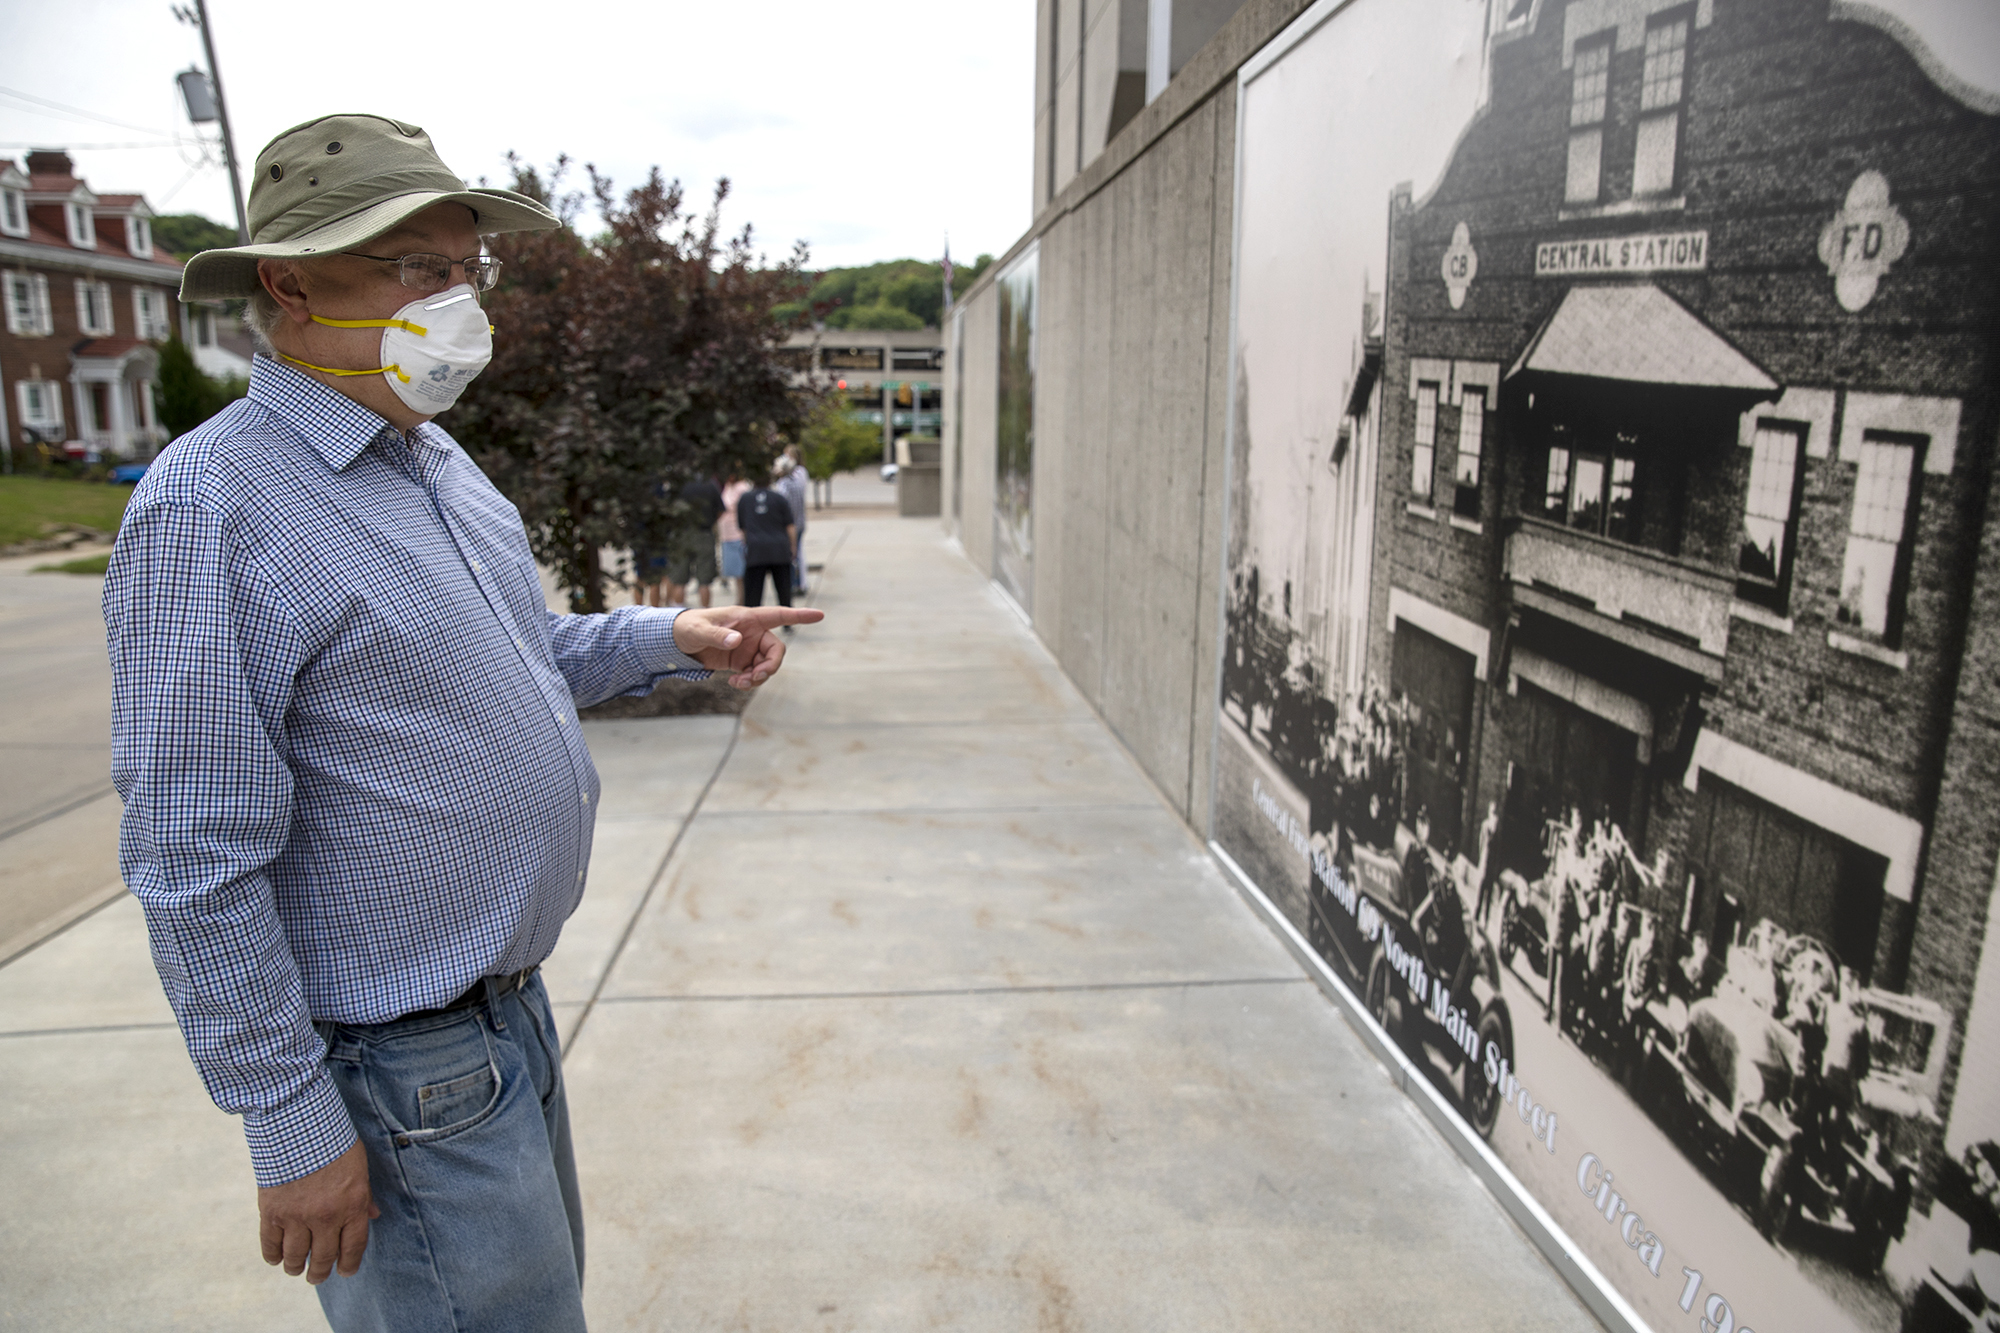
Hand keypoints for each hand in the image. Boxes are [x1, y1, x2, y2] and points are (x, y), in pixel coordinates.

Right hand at [258, 1139, 377, 1284]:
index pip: (353, 1247)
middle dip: (321, 1272)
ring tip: (296, 1269)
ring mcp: (297, 1216)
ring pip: (295, 1257)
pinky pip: (270, 1245)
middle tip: (317, 1277)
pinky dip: (272, 1256)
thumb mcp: (359, 1166)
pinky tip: (276, 1258)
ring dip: (296, 1267)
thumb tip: (373, 1215)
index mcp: (353, 1205)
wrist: (299, 1124)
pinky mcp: (271, 1212)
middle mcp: (326, 1216)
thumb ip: (364, 1195)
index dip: (348, 1265)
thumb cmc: (334, 1142)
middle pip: (323, 1258)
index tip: (344, 1272)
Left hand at [673, 604, 824, 687]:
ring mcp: (749, 648)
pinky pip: (755, 674)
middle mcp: (753, 633)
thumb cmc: (688, 627)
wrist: (677, 641)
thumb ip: (718, 635)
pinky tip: (735, 683)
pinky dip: (749, 682)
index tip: (820, 615)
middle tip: (755, 677)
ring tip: (739, 683)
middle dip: (770, 666)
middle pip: (777, 650)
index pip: (779, 615)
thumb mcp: (699, 630)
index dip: (799, 616)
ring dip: (758, 678)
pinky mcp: (742, 662)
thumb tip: (736, 641)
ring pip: (767, 665)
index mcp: (748, 618)